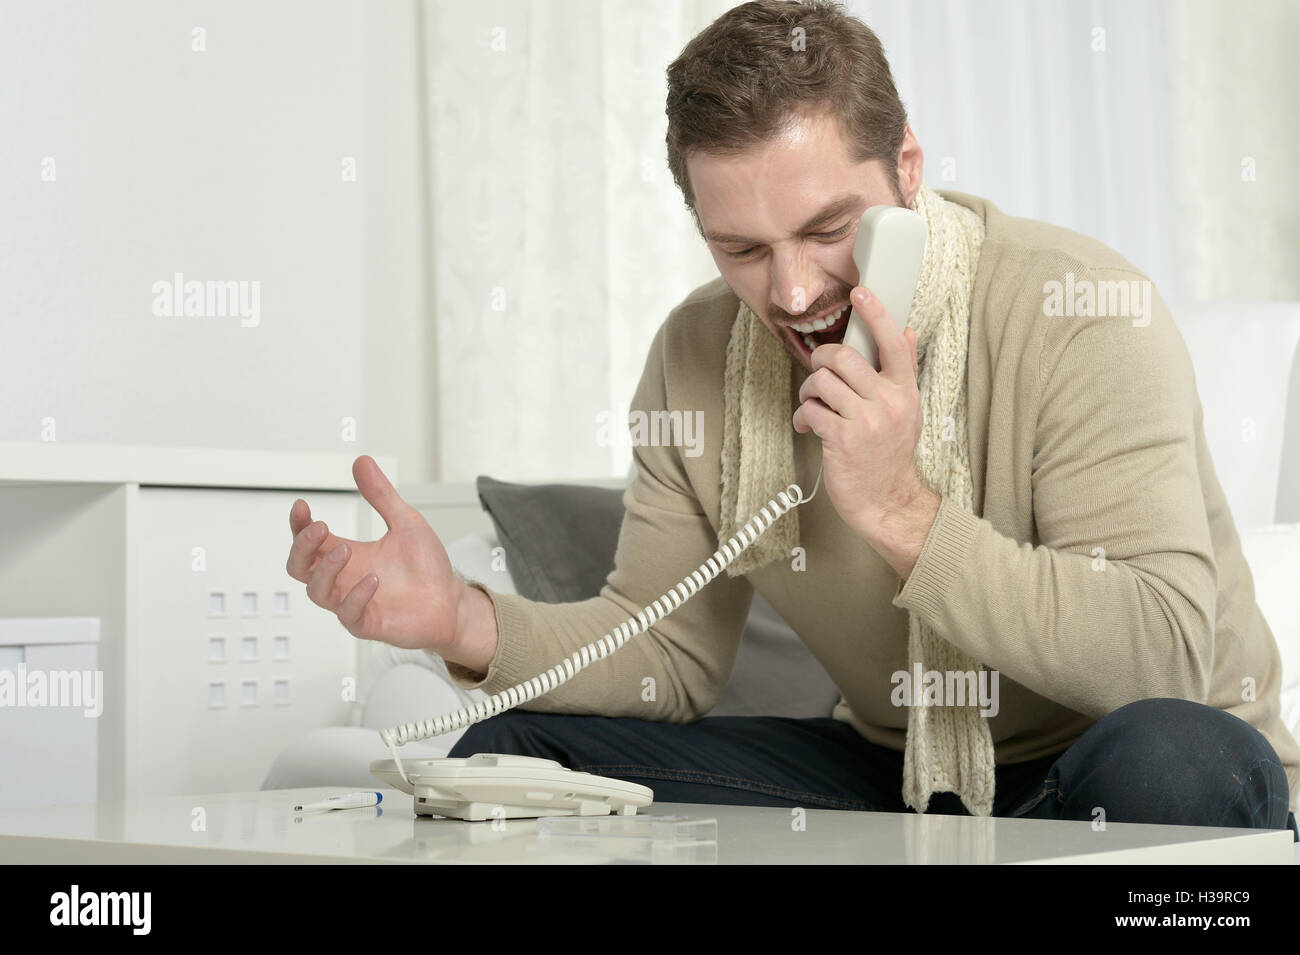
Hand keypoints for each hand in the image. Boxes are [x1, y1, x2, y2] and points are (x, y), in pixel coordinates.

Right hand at [285, 455, 461, 653]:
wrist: (450, 600)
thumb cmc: (426, 567)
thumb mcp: (405, 522)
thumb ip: (381, 495)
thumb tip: (362, 462)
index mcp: (347, 554)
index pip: (309, 540)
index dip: (299, 524)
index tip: (303, 505)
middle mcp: (345, 579)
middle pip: (299, 567)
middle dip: (302, 546)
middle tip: (319, 528)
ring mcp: (353, 602)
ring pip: (316, 591)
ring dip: (326, 569)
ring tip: (346, 550)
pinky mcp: (368, 623)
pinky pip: (348, 614)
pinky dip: (356, 596)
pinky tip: (373, 579)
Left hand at [792, 285, 925, 537]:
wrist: (886, 500)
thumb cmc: (890, 454)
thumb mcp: (907, 411)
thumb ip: (904, 371)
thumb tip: (907, 333)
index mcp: (905, 391)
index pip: (892, 343)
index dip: (876, 314)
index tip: (860, 293)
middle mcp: (888, 402)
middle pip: (844, 356)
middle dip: (821, 360)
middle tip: (818, 375)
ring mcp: (866, 421)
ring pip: (822, 381)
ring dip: (808, 390)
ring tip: (812, 405)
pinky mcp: (842, 440)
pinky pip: (810, 409)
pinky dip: (803, 415)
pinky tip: (809, 426)